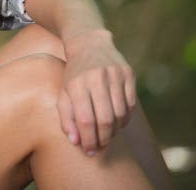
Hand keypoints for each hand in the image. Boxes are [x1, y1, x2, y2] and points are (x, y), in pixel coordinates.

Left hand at [57, 29, 136, 155]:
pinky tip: (116, 122)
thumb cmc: (74, 74)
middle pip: (105, 119)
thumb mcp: (64, 92)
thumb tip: (76, 141)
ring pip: (120, 114)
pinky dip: (125, 118)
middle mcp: (96, 78)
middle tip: (100, 147)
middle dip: (103, 138)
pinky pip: (131, 105)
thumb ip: (66, 117)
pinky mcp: (128, 74)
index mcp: (76, 83)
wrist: (89, 44)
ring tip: (107, 135)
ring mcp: (114, 75)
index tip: (89, 151)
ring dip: (114, 130)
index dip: (88, 139)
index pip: (85, 119)